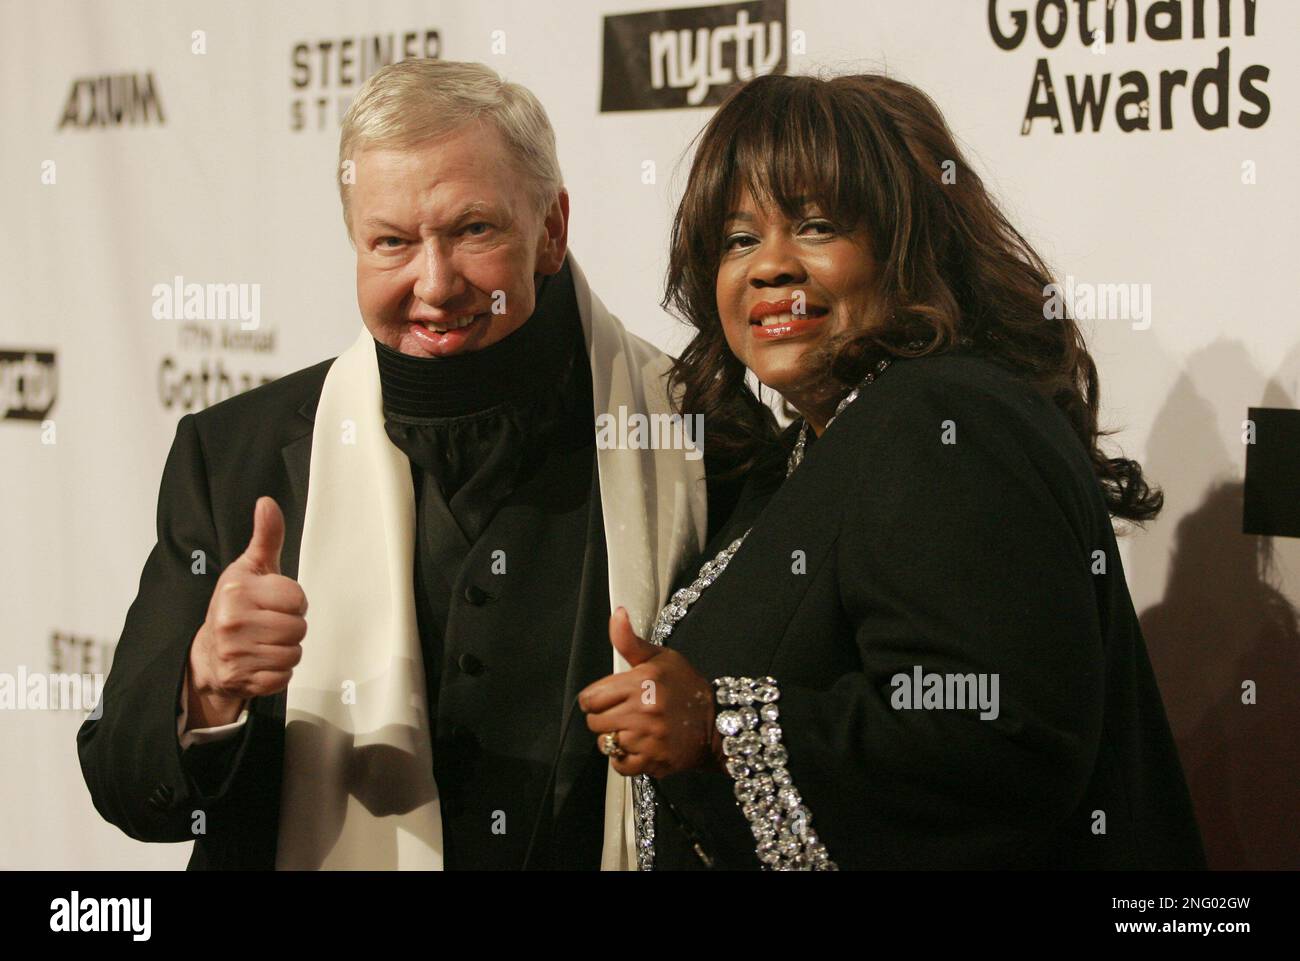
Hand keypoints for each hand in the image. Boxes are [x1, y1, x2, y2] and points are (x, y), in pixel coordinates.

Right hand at [186, 496, 307, 727]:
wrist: (208, 654)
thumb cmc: (236, 607)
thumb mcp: (250, 568)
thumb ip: (266, 537)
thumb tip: (267, 503)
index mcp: (237, 590)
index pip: (298, 599)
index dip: (292, 602)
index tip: (273, 602)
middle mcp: (232, 621)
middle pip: (299, 628)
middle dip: (291, 627)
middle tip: (268, 624)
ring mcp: (235, 653)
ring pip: (294, 653)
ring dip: (286, 649)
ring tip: (264, 642)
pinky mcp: (242, 679)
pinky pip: (284, 676)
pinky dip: (278, 671)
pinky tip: (261, 661)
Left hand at [578, 607, 723, 777]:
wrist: (718, 721)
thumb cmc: (685, 686)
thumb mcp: (660, 657)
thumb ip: (630, 641)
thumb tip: (617, 614)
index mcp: (641, 683)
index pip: (590, 698)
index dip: (594, 699)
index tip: (606, 698)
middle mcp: (643, 711)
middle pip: (595, 723)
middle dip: (603, 718)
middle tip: (621, 713)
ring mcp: (649, 739)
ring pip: (606, 744)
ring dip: (614, 738)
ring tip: (631, 729)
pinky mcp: (654, 761)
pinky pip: (620, 765)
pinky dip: (624, 759)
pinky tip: (637, 746)